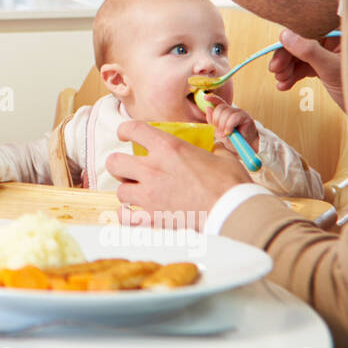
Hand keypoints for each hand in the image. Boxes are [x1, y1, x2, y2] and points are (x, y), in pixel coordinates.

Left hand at [106, 121, 250, 228]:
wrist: (233, 212)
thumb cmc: (231, 183)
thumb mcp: (222, 156)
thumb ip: (210, 149)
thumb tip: (213, 148)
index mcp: (168, 148)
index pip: (133, 129)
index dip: (125, 130)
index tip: (124, 134)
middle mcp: (153, 168)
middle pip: (115, 162)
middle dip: (120, 165)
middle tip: (129, 169)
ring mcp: (150, 194)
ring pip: (119, 191)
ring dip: (128, 191)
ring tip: (138, 193)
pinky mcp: (153, 217)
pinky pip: (126, 217)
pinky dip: (127, 216)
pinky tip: (133, 213)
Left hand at [201, 93, 258, 151]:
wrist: (245, 146)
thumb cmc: (232, 139)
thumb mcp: (219, 130)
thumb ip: (212, 121)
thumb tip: (208, 108)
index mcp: (225, 112)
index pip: (218, 102)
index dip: (212, 98)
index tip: (205, 97)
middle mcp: (232, 110)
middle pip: (220, 108)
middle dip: (216, 121)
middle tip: (219, 132)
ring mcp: (239, 112)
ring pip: (226, 113)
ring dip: (223, 125)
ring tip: (225, 134)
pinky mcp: (245, 116)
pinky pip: (234, 117)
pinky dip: (229, 126)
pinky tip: (229, 132)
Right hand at [268, 29, 343, 108]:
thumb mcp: (331, 67)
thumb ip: (308, 50)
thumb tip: (284, 35)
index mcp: (341, 31)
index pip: (310, 26)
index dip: (292, 36)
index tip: (279, 47)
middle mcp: (334, 38)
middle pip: (301, 41)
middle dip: (286, 56)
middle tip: (276, 69)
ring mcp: (328, 52)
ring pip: (299, 55)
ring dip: (287, 68)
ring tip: (281, 80)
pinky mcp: (323, 65)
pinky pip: (303, 66)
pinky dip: (292, 75)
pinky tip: (284, 85)